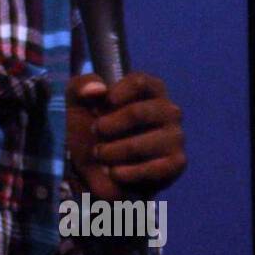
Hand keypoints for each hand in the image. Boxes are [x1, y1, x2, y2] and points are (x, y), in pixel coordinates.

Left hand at [66, 72, 184, 202]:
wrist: (96, 171)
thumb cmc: (92, 131)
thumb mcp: (78, 104)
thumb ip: (81, 86)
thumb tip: (98, 89)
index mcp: (150, 89)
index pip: (139, 82)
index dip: (116, 94)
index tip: (101, 106)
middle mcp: (168, 110)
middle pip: (136, 113)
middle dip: (106, 127)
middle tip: (95, 133)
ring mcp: (175, 137)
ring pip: (138, 146)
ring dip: (110, 153)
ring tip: (101, 155)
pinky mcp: (176, 163)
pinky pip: (149, 169)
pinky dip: (124, 173)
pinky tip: (114, 172)